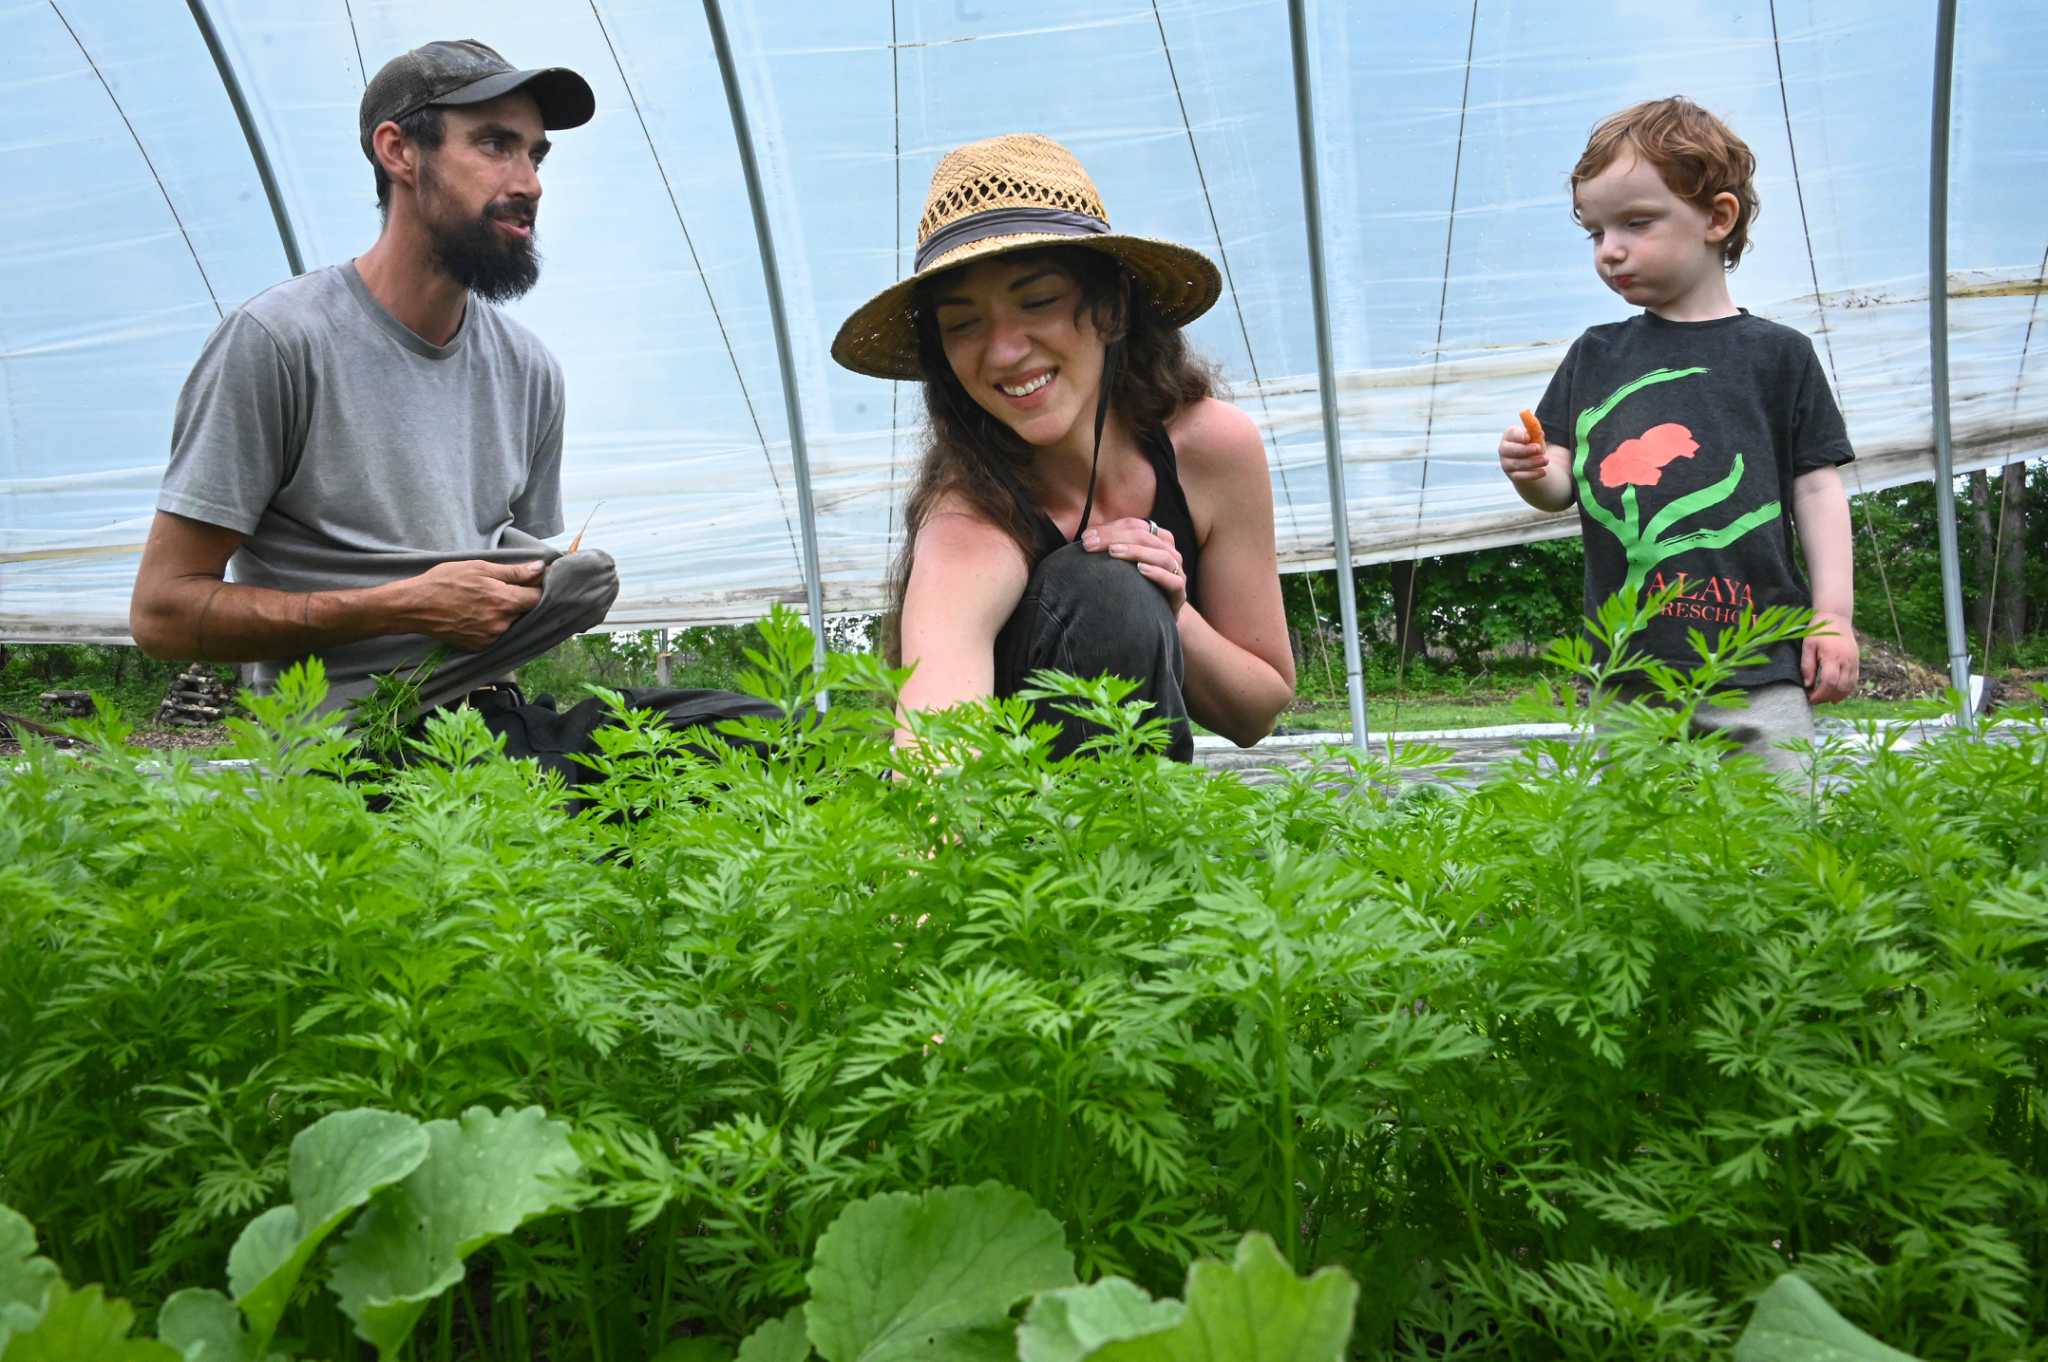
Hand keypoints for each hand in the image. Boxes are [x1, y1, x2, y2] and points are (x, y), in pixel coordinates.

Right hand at [401, 559, 543, 650]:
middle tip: (502, 588)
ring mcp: (491, 637)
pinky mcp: (480, 646)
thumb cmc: (445, 581)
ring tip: (486, 600)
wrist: (415, 606)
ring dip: (506, 613)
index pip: (537, 597)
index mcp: (503, 601)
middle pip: (525, 611)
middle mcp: (501, 623)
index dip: (538, 587)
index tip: (533, 580)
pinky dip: (493, 624)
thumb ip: (513, 572)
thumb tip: (541, 569)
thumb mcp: (479, 568)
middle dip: (520, 600)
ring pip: (511, 623)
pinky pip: (496, 634)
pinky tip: (478, 613)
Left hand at [1082, 517, 1186, 613]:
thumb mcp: (1123, 565)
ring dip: (1136, 551)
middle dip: (1116, 538)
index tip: (1086, 537)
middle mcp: (1170, 552)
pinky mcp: (1180, 593)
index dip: (1110, 529)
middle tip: (1091, 544)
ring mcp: (1177, 572)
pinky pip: (1173, 580)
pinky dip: (1158, 573)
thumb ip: (1110, 547)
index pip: (1135, 526)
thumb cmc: (1137, 587)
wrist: (1158, 616)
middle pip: (1146, 537)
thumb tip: (1087, 537)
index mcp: (1158, 539)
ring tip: (1113, 552)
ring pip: (1161, 556)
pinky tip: (1141, 570)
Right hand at [1498, 426, 1550, 482]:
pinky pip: (1520, 476)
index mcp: (1510, 436)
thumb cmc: (1532, 445)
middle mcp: (1504, 449)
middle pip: (1509, 450)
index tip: (1528, 437)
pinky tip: (1543, 472)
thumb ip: (1535, 431)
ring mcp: (1506, 463)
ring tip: (1546, 460)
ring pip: (1516, 464)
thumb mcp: (1535, 437)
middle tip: (1538, 448)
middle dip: (1524, 449)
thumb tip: (1537, 429)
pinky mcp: (1512, 475)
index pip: (1511, 434)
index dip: (1519, 436)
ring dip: (1532, 462)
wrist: (1532, 463)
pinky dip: (1532, 474)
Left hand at [1802, 611, 1859, 703]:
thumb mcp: (1808, 645)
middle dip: (1827, 697)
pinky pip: (1854, 680)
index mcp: (1833, 656)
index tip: (1810, 698)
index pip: (1829, 681)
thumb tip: (1808, 685)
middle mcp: (1847, 660)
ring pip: (1850, 686)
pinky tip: (1836, 694)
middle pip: (1840, 686)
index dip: (1820, 694)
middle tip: (1815, 699)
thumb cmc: (1819, 630)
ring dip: (1838, 696)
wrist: (1836, 617)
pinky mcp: (1857, 661)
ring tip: (1825, 699)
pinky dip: (1846, 690)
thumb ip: (1807, 665)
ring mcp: (1854, 661)